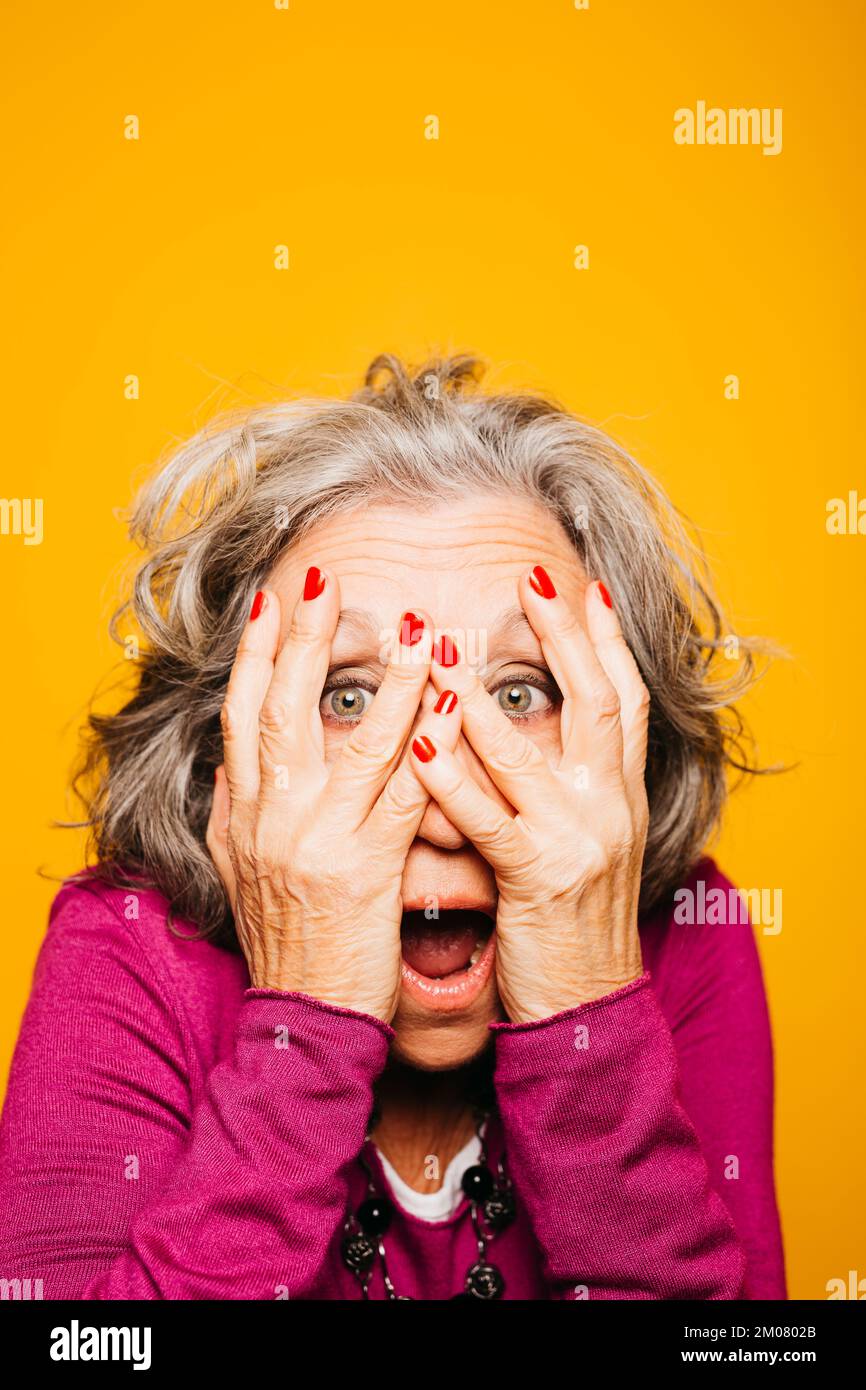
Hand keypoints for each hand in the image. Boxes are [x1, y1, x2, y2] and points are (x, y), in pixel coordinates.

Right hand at [206, 573, 461, 1023]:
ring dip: (389, 679)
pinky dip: (429, 746)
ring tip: (417, 628)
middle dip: (303, 638)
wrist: (301, 1021)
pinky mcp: (364, 869)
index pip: (239, 715)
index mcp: (240, 814)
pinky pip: (403, 793)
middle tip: (324, 579)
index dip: (253, 653)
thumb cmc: (284, 943)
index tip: (270, 599)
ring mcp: (315, 842)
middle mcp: (269, 818)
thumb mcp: (239, 872)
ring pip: (354, 741)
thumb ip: (234, 811)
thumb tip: (232, 761)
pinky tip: (454, 709)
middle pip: (282, 708)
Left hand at [408, 570, 649, 1022]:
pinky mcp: (540, 879)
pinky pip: (492, 819)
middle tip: (534, 579)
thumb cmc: (570, 925)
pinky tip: (422, 740)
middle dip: (567, 636)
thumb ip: (556, 787)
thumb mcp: (579, 845)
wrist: (588, 1010)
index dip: (606, 641)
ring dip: (486, 696)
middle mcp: (609, 807)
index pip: (625, 700)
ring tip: (447, 647)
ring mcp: (579, 841)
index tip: (586, 587)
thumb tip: (518, 728)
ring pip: (533, 754)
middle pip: (597, 702)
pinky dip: (455, 775)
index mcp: (619, 795)